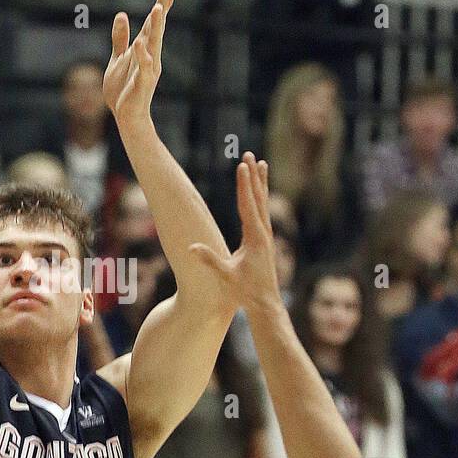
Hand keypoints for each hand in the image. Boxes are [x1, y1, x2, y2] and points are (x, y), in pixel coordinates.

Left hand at [102, 0, 175, 125]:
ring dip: (156, 27)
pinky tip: (140, 44)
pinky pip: (143, 68)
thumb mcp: (118, 59)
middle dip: (162, 9)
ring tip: (158, 9)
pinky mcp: (142, 83)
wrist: (126, 117)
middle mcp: (150, 56)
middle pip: (157, 29)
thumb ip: (120, 39)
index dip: (161, 6)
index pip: (153, 24)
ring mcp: (148, 69)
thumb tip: (122, 15)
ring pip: (153, 45)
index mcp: (144, 49)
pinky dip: (143, 56)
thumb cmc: (123, 89)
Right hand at [188, 154, 281, 313]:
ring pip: (263, 203)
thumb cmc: (244, 291)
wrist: (266, 303)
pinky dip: (261, 198)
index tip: (242, 165)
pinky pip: (263, 212)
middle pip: (258, 198)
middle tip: (250, 154)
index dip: (243, 184)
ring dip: (260, 182)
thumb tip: (191, 248)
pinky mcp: (265, 240)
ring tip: (260, 163)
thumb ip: (209, 260)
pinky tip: (259, 192)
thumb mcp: (225, 276)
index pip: (247, 205)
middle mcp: (264, 233)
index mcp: (255, 238)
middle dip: (253, 176)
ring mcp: (266, 236)